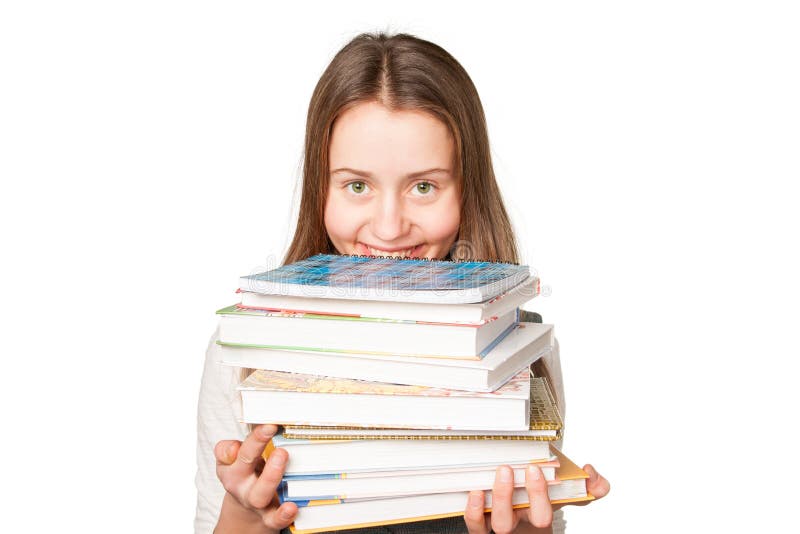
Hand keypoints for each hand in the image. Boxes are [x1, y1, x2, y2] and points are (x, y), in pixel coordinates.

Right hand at [215, 424, 296, 532]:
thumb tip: (241, 439)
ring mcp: (254, 501)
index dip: (241, 440)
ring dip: (271, 476)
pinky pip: (273, 519)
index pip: (228, 451)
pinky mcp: (267, 517)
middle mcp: (239, 483)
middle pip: (244, 463)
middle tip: (271, 429)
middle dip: (257, 444)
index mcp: (230, 466)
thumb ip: (237, 445)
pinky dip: (282, 514)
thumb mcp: (237, 459)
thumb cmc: (248, 475)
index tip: (263, 425)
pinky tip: (292, 507)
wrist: (247, 511)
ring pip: (259, 493)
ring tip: (282, 456)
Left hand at [464, 463, 609, 533]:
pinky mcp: (483, 528)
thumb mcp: (565, 495)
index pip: (543, 516)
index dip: (539, 494)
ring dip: (497, 498)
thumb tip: (591, 473)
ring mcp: (500, 528)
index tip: (534, 468)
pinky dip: (473, 511)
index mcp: (539, 519)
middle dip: (509, 496)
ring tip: (500, 473)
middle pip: (511, 522)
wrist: (525, 523)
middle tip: (511, 468)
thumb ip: (588, 486)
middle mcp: (519, 526)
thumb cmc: (542, 503)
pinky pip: (476, 527)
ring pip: (497, 524)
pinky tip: (475, 492)